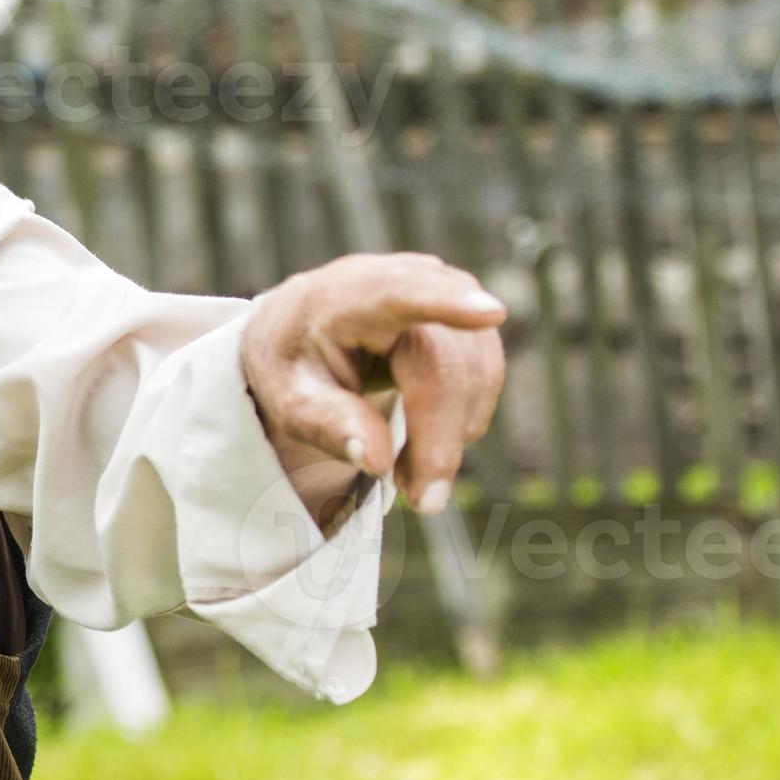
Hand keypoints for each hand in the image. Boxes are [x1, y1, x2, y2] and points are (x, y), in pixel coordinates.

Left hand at [243, 252, 508, 519]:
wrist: (303, 331)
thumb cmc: (293, 363)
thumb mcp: (287, 401)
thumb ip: (327, 427)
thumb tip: (376, 461)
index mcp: (344, 297)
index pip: (399, 295)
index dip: (446, 304)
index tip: (491, 311)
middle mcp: (400, 280)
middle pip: (444, 365)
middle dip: (439, 438)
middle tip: (422, 500)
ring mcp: (442, 291)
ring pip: (477, 373)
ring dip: (451, 432)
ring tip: (404, 467)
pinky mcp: (465, 314)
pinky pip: (485, 374)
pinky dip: (461, 417)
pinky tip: (425, 437)